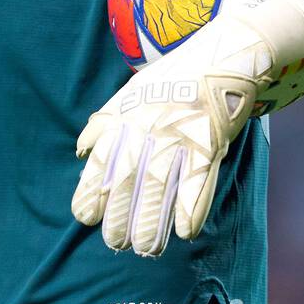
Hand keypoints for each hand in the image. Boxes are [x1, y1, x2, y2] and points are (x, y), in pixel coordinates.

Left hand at [71, 0, 303, 256]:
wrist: (222, 53)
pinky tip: (185, 232)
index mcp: (125, 118)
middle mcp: (146, 128)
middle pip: (126, 180)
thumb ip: (104, 123)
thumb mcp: (130, 92)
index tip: (86, 217)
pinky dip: (191, 207)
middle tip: (117, 244)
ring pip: (158, 186)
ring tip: (146, 249)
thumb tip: (80, 151)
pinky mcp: (210, 141)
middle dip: (119, 217)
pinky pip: (198, 180)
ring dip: (151, 222)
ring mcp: (178, 135)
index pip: (99, 161)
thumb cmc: (173, 79)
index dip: (91, 192)